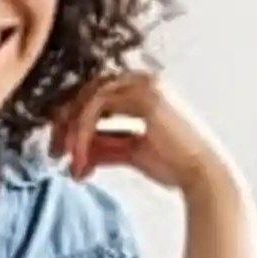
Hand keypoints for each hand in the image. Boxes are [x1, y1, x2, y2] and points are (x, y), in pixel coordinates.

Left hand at [49, 73, 232, 193]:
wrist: (202, 176)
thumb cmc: (175, 166)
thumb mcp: (131, 152)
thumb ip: (105, 145)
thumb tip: (78, 150)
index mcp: (143, 91)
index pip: (96, 95)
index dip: (73, 119)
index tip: (61, 150)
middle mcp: (143, 81)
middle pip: (88, 91)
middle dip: (66, 122)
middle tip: (54, 152)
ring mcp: (145, 85)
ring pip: (89, 98)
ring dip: (73, 131)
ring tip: (69, 161)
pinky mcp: (145, 96)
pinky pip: (97, 106)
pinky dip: (83, 132)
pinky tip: (81, 157)